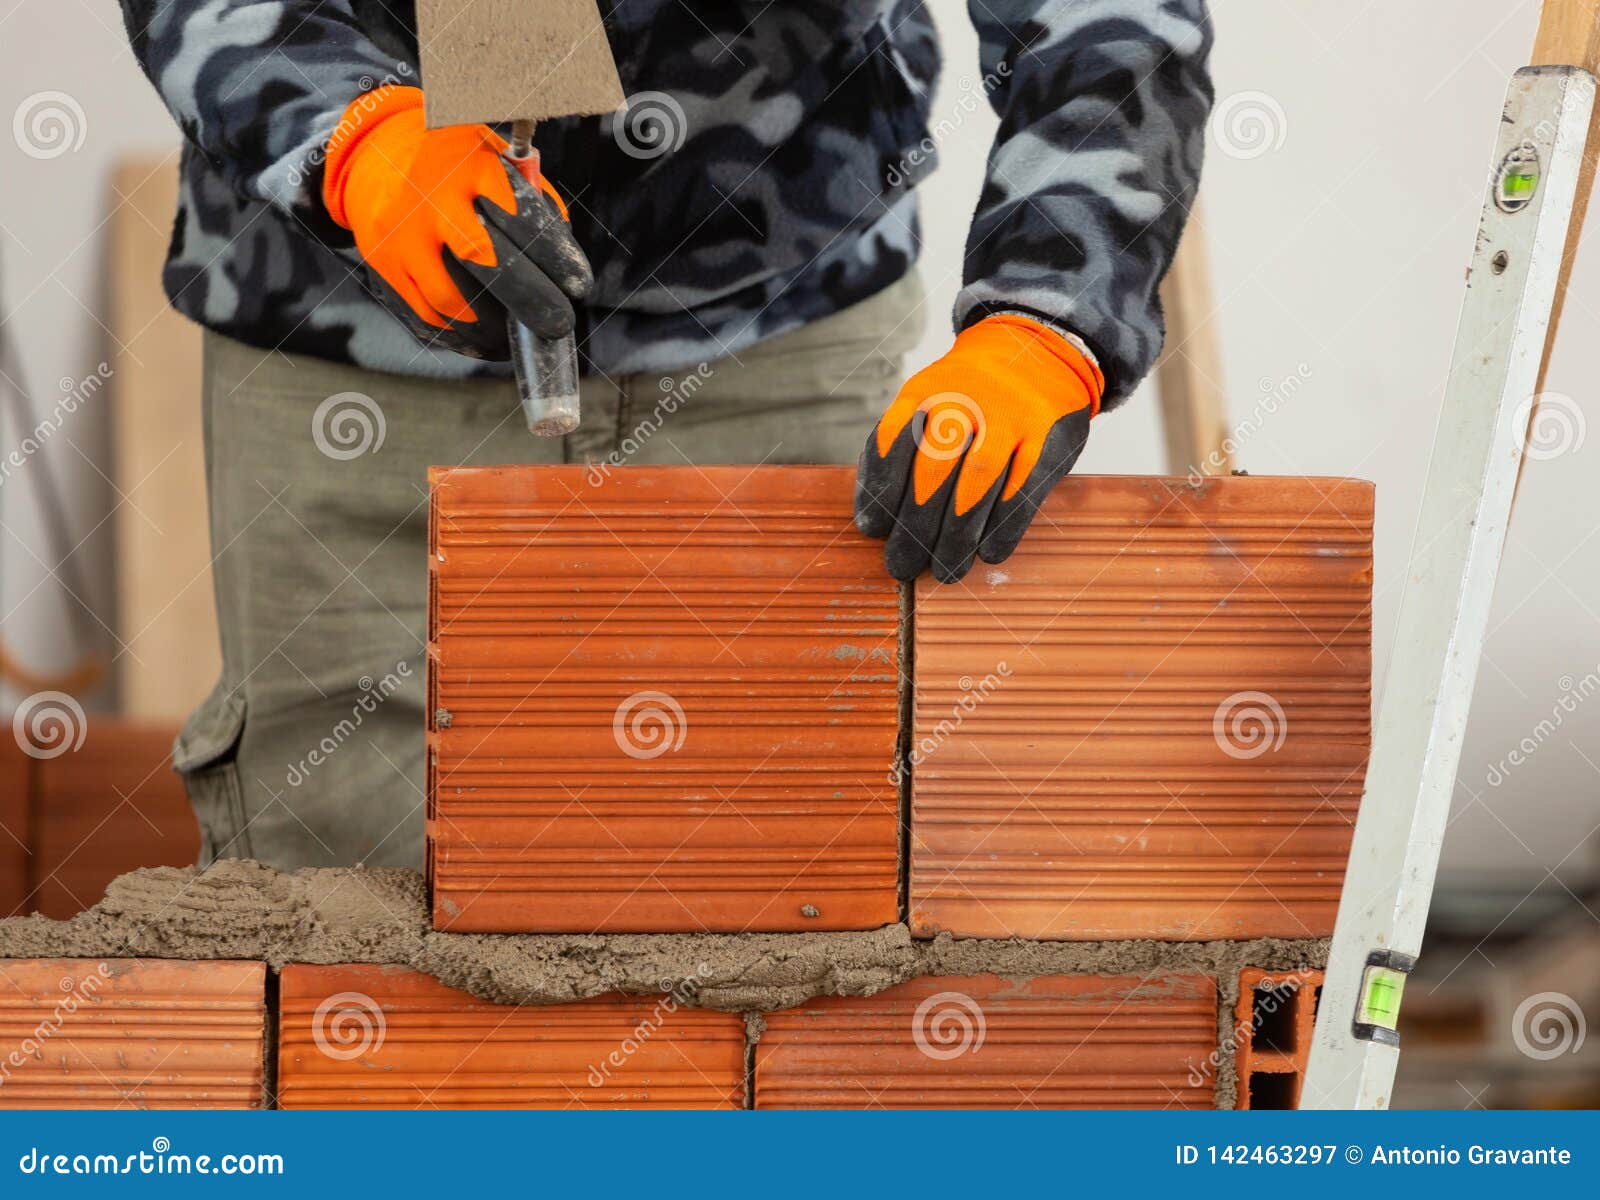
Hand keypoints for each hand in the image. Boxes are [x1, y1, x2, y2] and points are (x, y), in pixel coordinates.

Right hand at [321, 85, 591, 359]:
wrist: (375, 156)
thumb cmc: (459, 167)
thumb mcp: (496, 162)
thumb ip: (533, 202)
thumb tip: (564, 259)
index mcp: (471, 166)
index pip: (520, 216)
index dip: (554, 256)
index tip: (579, 284)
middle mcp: (434, 199)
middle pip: (486, 260)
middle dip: (530, 298)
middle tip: (559, 323)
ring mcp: (404, 235)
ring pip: (452, 300)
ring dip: (492, 329)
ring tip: (520, 338)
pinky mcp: (386, 264)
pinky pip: (426, 315)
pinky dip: (460, 337)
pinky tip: (486, 342)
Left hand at [854, 314, 1101, 581]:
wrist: (1037, 350)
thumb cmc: (968, 396)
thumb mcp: (929, 398)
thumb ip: (903, 443)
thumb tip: (873, 515)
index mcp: (925, 389)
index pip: (891, 443)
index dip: (880, 491)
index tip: (872, 530)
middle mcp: (965, 398)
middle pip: (933, 471)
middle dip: (914, 526)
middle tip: (902, 566)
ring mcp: (1010, 415)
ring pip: (977, 483)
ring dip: (958, 535)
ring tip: (945, 572)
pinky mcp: (1047, 435)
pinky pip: (1023, 487)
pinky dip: (1005, 526)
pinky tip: (990, 554)